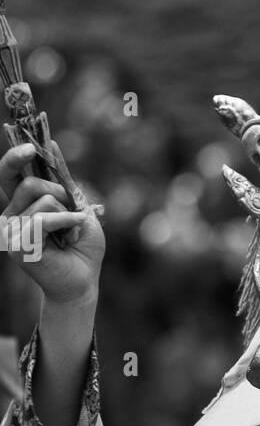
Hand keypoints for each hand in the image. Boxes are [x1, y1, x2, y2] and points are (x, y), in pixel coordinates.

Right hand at [0, 142, 104, 308]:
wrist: (84, 280)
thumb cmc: (82, 247)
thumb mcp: (78, 206)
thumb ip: (63, 181)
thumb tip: (51, 145)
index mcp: (21, 205)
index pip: (9, 174)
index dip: (15, 157)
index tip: (32, 148)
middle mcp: (11, 216)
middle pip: (29, 183)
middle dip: (58, 193)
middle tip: (72, 214)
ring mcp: (12, 231)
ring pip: (42, 200)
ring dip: (66, 213)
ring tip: (70, 233)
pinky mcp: (17, 245)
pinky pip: (43, 219)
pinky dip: (65, 221)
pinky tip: (72, 234)